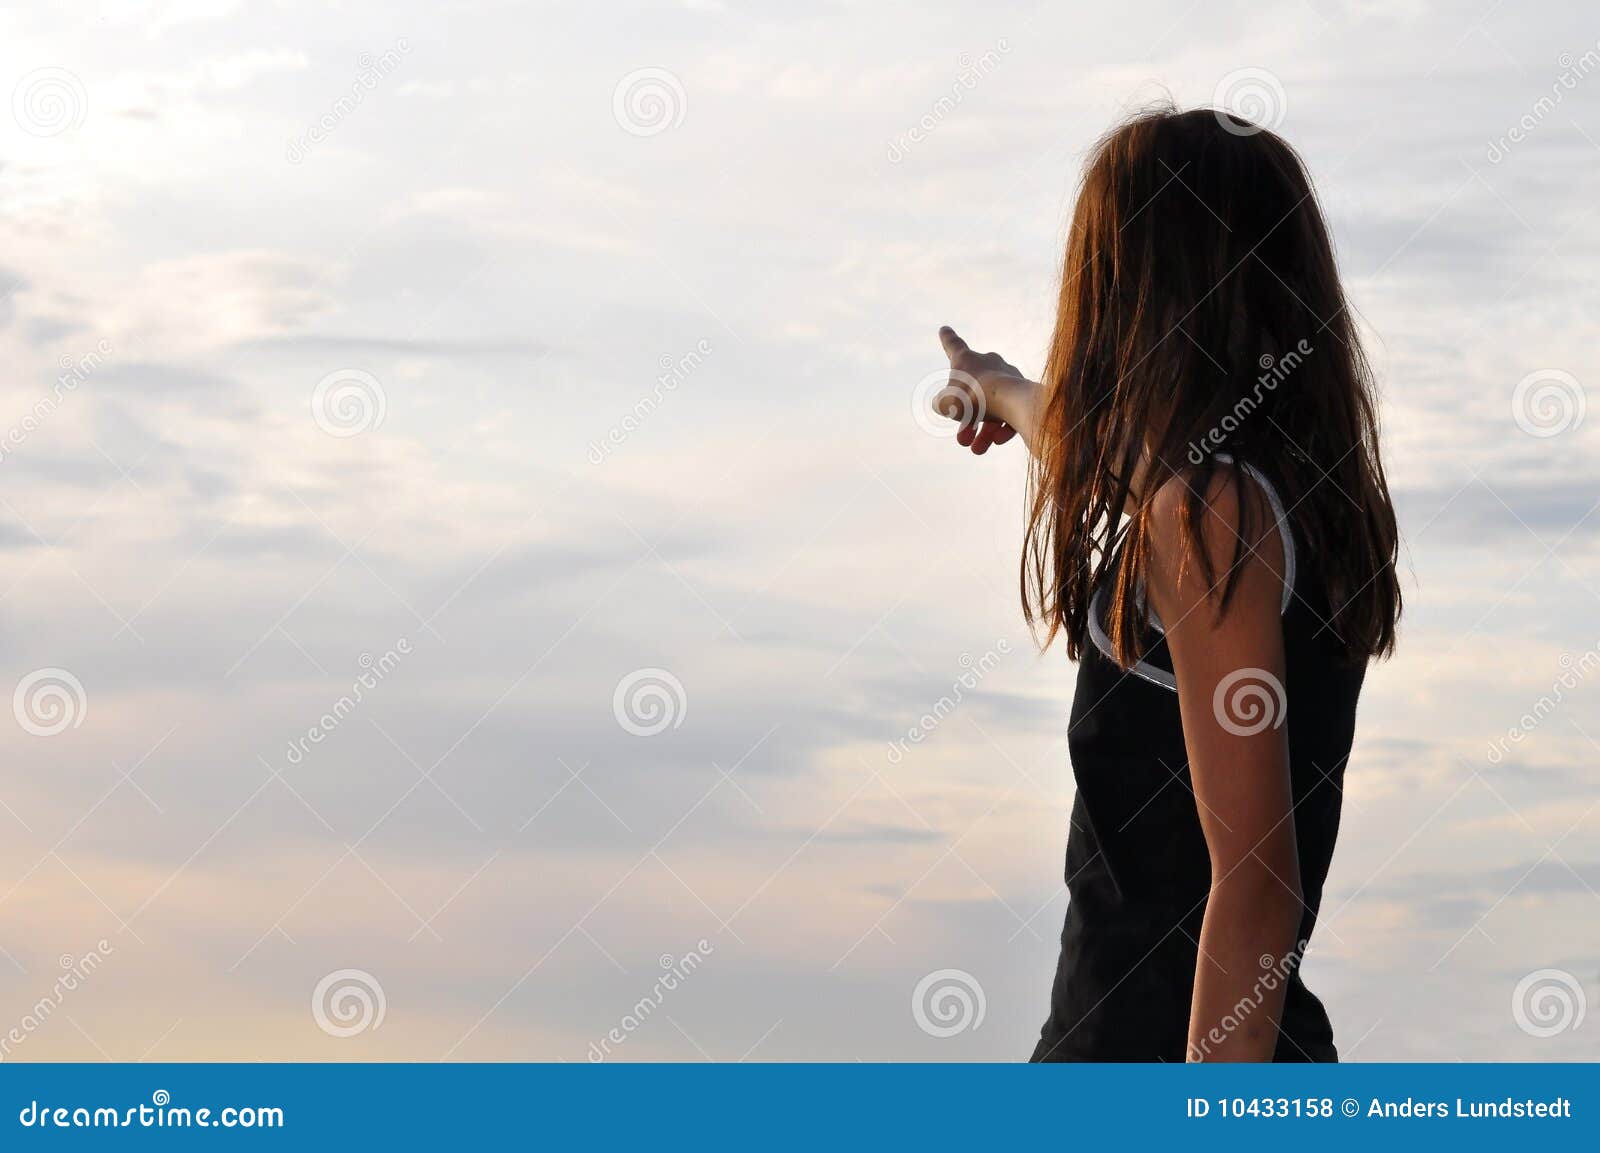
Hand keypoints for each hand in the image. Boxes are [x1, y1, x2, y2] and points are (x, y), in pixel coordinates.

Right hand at [934, 326, 1038, 453]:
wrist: (1010, 401)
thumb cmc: (973, 397)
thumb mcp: (946, 403)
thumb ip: (942, 403)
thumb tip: (945, 405)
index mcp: (967, 360)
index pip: (953, 346)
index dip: (947, 339)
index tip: (944, 329)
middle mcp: (990, 363)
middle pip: (973, 392)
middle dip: (966, 419)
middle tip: (962, 439)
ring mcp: (1008, 378)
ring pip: (992, 408)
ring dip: (982, 431)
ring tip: (977, 449)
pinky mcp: (1024, 394)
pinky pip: (1010, 413)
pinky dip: (1002, 429)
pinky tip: (997, 441)